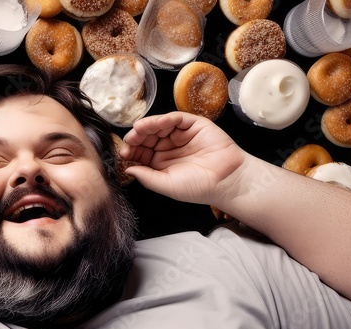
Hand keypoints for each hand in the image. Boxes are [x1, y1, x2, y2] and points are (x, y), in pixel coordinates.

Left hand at [120, 112, 247, 206]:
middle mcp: (168, 147)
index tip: (124, 152)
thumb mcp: (166, 185)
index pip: (140, 152)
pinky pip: (176, 118)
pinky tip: (157, 123)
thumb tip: (127, 169)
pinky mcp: (193, 125)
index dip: (131, 150)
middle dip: (137, 137)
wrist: (226, 180)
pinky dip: (165, 118)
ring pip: (158, 126)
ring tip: (139, 129)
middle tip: (130, 139)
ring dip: (147, 126)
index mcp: (160, 163)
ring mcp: (180, 135)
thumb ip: (146, 177)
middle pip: (147, 137)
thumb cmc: (198, 187)